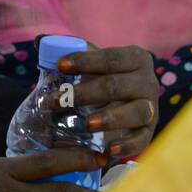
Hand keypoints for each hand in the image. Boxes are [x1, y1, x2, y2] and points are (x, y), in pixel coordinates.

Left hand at [58, 44, 159, 161]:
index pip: (111, 58)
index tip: (59, 66)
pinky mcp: (148, 133)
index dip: (85, 61)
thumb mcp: (88, 65)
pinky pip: (142, 139)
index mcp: (135, 58)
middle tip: (56, 101)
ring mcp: (151, 108)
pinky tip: (110, 151)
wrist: (120, 106)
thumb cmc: (100, 79)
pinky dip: (128, 145)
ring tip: (86, 124)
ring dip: (111, 117)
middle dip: (85, 93)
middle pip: (117, 85)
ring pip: (136, 111)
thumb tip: (40, 40)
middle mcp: (148, 81)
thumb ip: (65, 50)